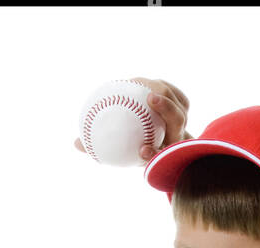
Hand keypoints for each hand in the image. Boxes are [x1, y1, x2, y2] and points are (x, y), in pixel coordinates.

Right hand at [73, 78, 191, 160]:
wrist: (163, 141)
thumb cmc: (136, 147)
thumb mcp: (120, 152)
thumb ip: (99, 149)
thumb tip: (76, 143)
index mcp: (164, 153)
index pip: (161, 154)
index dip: (154, 153)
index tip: (141, 150)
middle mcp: (178, 137)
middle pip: (177, 121)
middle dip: (167, 110)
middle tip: (149, 97)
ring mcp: (183, 119)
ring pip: (177, 105)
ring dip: (161, 91)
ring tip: (138, 83)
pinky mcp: (182, 103)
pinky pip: (172, 91)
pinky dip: (158, 85)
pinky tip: (141, 81)